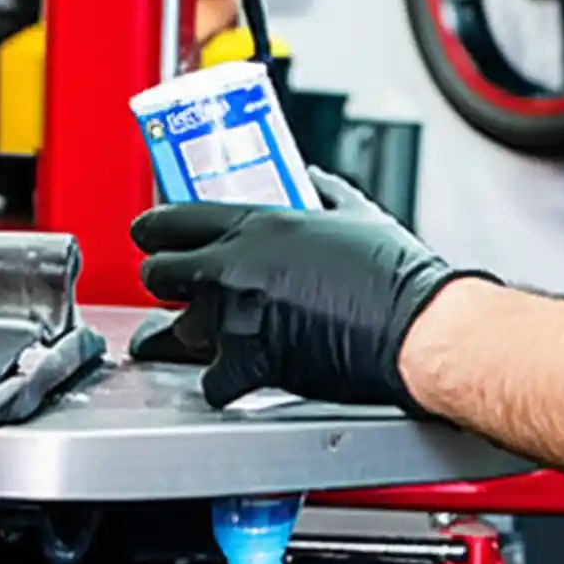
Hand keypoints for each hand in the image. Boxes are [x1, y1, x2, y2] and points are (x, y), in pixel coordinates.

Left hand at [129, 167, 497, 409]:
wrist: (416, 330)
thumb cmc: (396, 276)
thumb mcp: (357, 215)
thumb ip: (326, 194)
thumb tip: (313, 181)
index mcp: (259, 225)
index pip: (176, 219)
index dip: (153, 229)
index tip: (147, 234)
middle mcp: (236, 267)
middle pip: (161, 272)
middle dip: (162, 280)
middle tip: (172, 286)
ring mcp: (236, 316)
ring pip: (180, 328)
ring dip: (189, 334)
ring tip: (202, 337)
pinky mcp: (249, 363)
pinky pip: (210, 380)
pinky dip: (220, 382)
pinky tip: (232, 378)